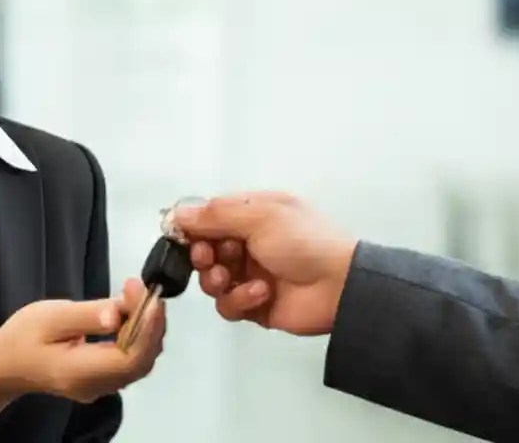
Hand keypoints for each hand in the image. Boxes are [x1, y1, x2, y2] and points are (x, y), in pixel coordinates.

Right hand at [0, 278, 165, 402]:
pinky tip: (132, 312)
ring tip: (139, 296)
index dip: (147, 328)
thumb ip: (86, 316)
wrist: (4, 365)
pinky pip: (131, 359)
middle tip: (144, 289)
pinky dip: (139, 335)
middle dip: (152, 323)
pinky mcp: (103, 379)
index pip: (130, 358)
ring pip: (141, 361)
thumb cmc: (22, 337)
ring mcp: (101, 386)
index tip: (147, 295)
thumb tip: (117, 315)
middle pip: (141, 361)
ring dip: (148, 328)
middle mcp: (96, 386)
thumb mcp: (49, 317)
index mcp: (80, 373)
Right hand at [173, 193, 357, 335]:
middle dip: (201, 254)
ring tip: (230, 277)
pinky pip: (229, 305)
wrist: (341, 286)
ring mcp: (251, 275)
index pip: (209, 217)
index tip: (181, 235)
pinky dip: (240, 299)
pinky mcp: (255, 305)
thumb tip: (178, 212)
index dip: (192, 227)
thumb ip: (216, 215)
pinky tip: (261, 293)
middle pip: (205, 250)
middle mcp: (249, 243)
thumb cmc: (305, 241)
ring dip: (216, 279)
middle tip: (207, 257)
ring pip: (211, 281)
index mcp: (253, 214)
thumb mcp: (260, 216)